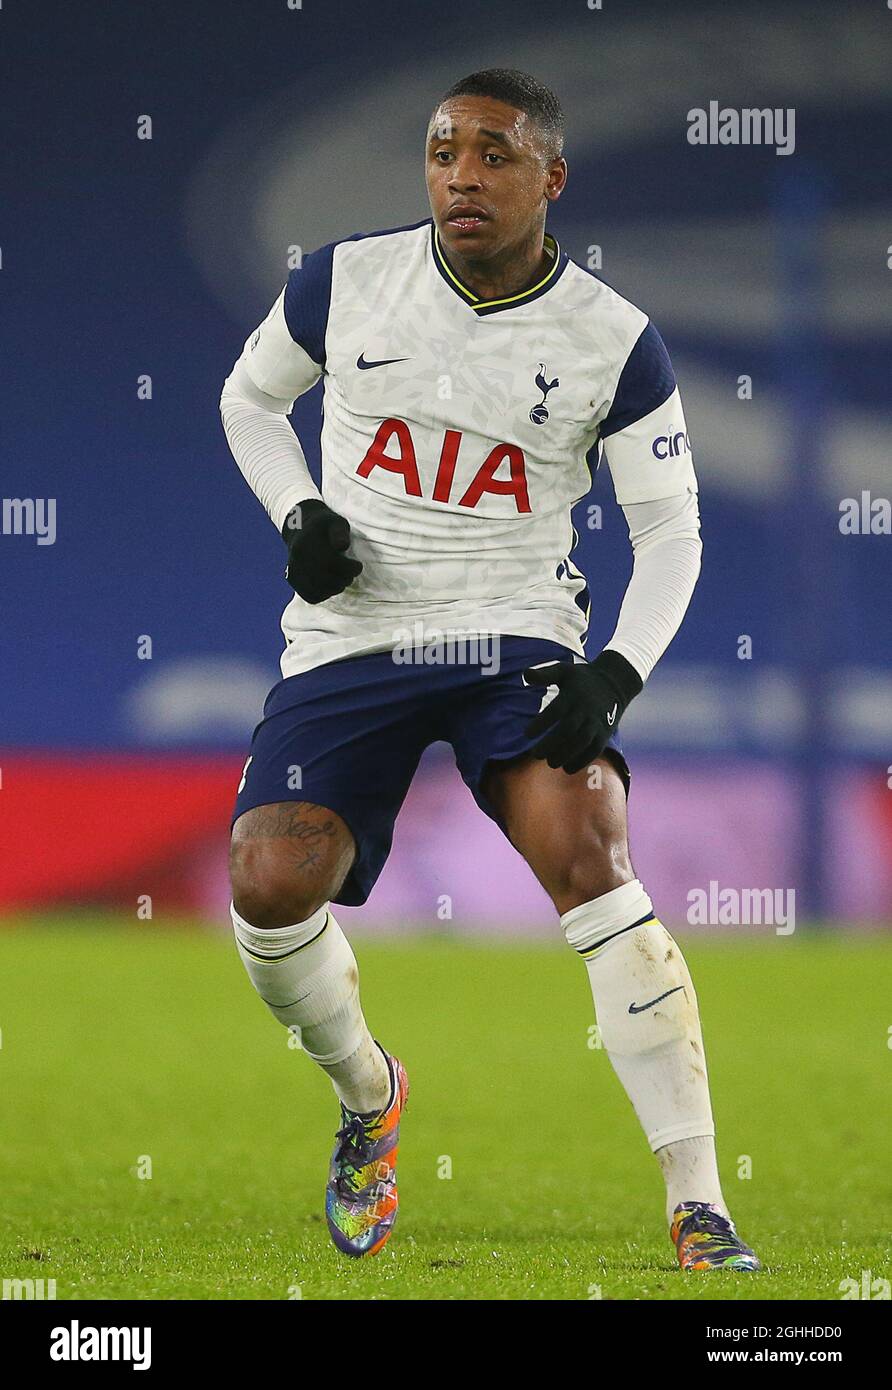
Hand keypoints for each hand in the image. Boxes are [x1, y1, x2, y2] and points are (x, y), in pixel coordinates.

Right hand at [281, 499, 362, 603]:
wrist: (301, 529)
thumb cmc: (324, 527)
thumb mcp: (335, 522)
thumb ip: (340, 532)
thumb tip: (342, 546)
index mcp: (306, 542)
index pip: (331, 562)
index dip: (349, 568)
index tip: (358, 565)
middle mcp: (296, 558)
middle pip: (325, 579)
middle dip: (344, 579)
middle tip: (351, 575)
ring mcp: (292, 571)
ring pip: (319, 590)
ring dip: (336, 588)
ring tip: (342, 579)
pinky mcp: (293, 581)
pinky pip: (312, 596)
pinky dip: (325, 594)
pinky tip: (331, 584)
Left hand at [522, 650, 642, 774]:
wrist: (614, 683)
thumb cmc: (581, 679)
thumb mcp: (563, 670)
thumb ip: (544, 674)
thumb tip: (525, 675)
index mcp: (573, 695)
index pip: (556, 710)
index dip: (541, 723)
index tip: (527, 734)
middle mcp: (585, 710)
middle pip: (568, 729)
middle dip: (550, 744)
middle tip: (535, 754)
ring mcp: (596, 723)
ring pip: (581, 742)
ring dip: (565, 755)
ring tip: (550, 762)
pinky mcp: (604, 734)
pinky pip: (594, 750)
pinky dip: (581, 761)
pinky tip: (567, 768)